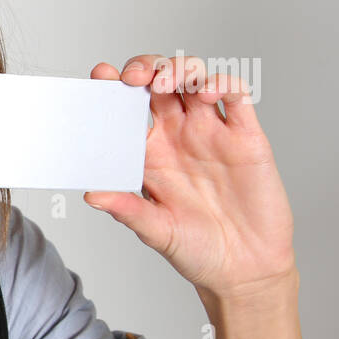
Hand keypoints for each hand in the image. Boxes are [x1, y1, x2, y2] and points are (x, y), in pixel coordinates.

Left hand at [83, 54, 297, 301]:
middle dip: (145, 68)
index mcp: (150, 154)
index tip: (99, 75)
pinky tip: (208, 92)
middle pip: (159, 83)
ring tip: (167, 83)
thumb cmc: (197, 250)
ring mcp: (213, 133)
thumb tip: (91, 194)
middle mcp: (179, 137)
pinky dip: (223, 83)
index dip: (113, 88)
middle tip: (133, 77)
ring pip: (195, 80)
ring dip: (180, 70)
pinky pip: (237, 97)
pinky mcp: (247, 137)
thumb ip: (126, 209)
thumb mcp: (155, 231)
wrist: (245, 269)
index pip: (127, 109)